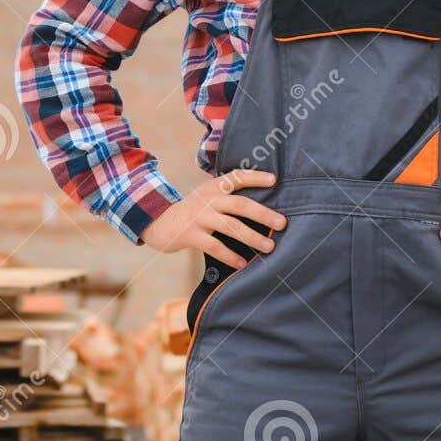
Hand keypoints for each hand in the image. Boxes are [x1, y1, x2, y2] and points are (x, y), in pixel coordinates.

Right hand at [141, 169, 284, 268]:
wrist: (158, 223)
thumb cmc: (193, 212)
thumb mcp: (207, 197)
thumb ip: (228, 197)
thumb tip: (263, 208)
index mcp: (214, 187)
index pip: (236, 177)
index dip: (255, 177)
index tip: (274, 180)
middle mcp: (208, 199)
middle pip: (239, 204)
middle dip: (263, 214)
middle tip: (282, 223)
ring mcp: (199, 217)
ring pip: (230, 226)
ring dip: (252, 237)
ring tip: (269, 247)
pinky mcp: (191, 234)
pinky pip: (214, 246)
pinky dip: (230, 256)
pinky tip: (242, 264)